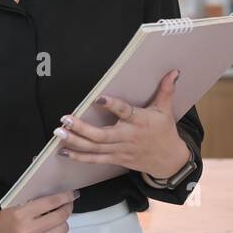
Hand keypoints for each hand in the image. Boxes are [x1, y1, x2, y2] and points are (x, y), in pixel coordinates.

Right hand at [0, 189, 76, 232]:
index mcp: (20, 214)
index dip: (65, 197)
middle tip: (68, 205)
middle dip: (67, 208)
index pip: (51, 202)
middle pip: (60, 216)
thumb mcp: (14, 205)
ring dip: (63, 223)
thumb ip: (34, 200)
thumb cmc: (5, 221)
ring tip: (57, 220)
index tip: (72, 194)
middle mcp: (27, 231)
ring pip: (63, 230)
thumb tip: (60, 195)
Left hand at [56, 69, 189, 180]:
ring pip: (95, 148)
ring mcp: (120, 150)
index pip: (125, 112)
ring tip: (59, 132)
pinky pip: (95, 159)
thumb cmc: (164, 131)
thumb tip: (174, 71)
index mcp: (140, 121)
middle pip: (102, 135)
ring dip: (75, 141)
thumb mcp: (165, 110)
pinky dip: (79, 156)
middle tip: (66, 118)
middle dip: (81, 128)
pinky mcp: (115, 159)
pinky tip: (64, 150)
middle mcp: (127, 136)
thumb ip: (166, 90)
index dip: (112, 105)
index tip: (98, 98)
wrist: (168, 160)